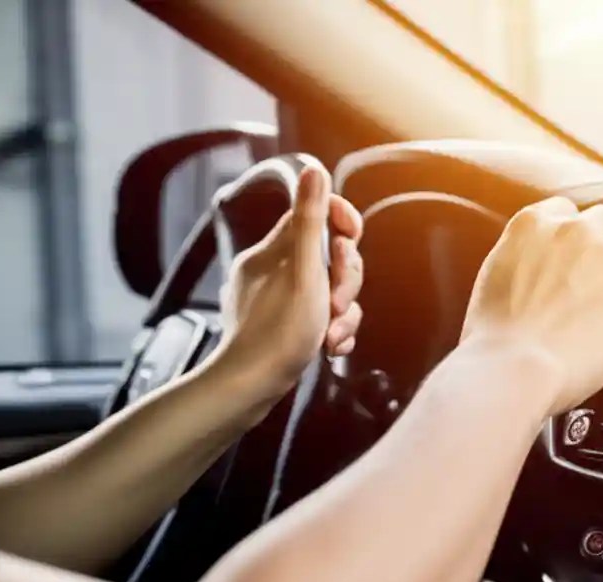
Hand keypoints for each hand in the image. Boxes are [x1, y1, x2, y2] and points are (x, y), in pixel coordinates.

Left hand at [209, 164, 364, 408]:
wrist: (250, 391)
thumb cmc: (277, 333)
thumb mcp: (304, 273)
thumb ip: (312, 221)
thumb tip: (314, 169)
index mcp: (272, 252)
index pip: (314, 216)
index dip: (342, 223)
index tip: (352, 240)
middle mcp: (272, 271)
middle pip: (329, 256)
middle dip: (346, 280)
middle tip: (339, 303)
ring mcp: (278, 301)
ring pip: (330, 291)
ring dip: (343, 313)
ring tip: (333, 335)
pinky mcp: (284, 328)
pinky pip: (321, 317)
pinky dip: (333, 331)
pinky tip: (330, 348)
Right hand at [460, 197, 602, 414]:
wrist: (513, 367)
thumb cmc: (494, 337)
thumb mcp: (496, 274)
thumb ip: (524, 256)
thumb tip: (541, 267)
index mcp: (534, 224)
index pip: (566, 210)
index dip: (572, 236)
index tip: (569, 257)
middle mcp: (576, 230)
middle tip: (596, 278)